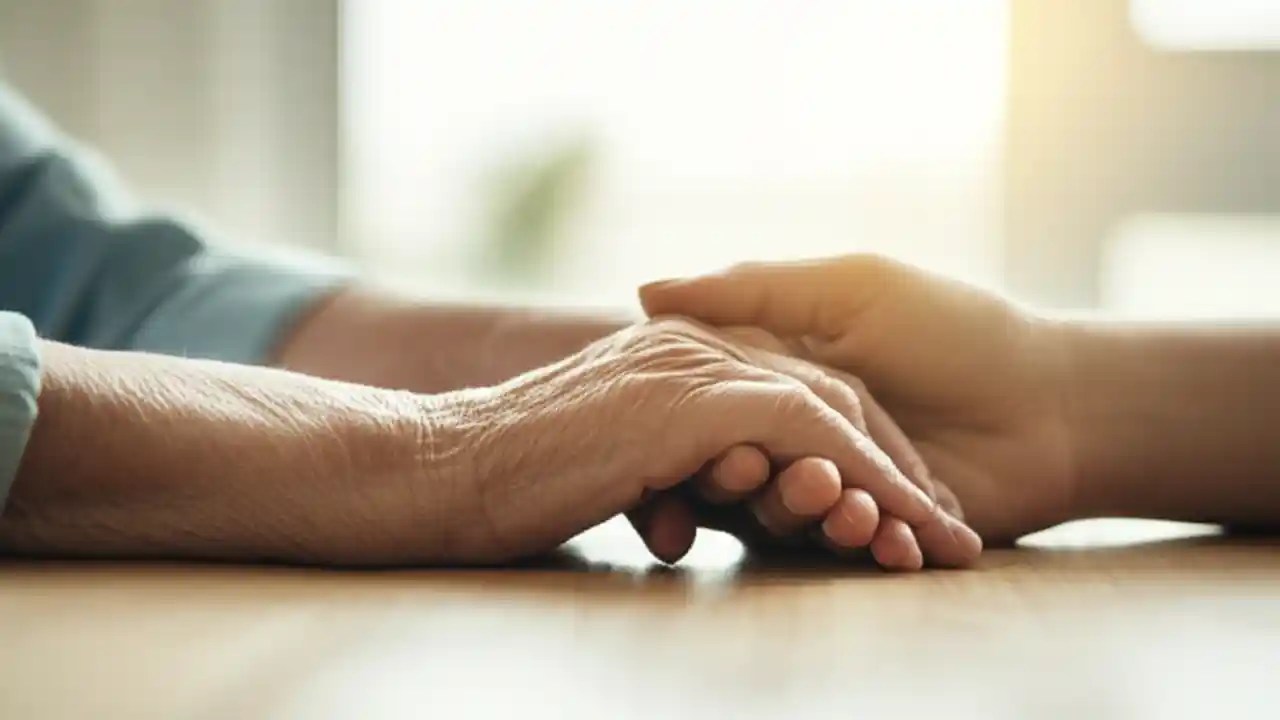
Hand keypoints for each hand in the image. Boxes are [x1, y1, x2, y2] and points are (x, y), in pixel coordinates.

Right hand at [5, 321, 966, 564]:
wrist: (444, 472)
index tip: (898, 518)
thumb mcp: (608, 463)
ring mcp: (696, 368)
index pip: (799, 395)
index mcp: (685, 358)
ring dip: (894, 483)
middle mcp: (700, 349)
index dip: (860, 457)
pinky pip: (807, 433)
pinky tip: (894, 527)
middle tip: (944, 536)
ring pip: (833, 415)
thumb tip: (691, 505)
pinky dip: (859, 478)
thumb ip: (664, 459)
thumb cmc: (515, 480)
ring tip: (939, 547)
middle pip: (836, 397)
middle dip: (899, 471)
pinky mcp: (691, 398)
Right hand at [640, 255, 1075, 543]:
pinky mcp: (874, 531)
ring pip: (790, 513)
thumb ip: (752, 289)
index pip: (713, 408)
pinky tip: (894, 546)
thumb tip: (645, 290)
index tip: (722, 452)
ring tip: (859, 514)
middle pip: (744, 469)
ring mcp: (835, 483)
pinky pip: (845, 547)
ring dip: (817, 517)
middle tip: (808, 482)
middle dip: (769, 483)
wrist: (1056, 402)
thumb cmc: (956, 331)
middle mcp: (797, 428)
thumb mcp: (852, 289)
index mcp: (781, 369)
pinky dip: (865, 546)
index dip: (706, 436)